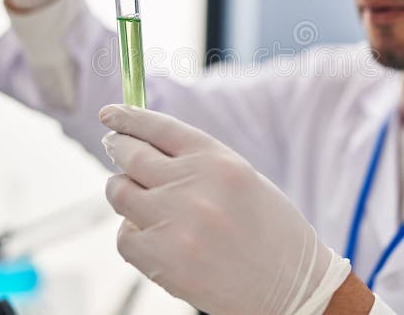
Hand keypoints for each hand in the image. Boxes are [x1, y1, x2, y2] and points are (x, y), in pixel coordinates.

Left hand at [99, 105, 350, 314]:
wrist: (292, 289)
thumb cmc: (272, 233)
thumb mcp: (243, 180)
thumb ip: (198, 163)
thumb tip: (149, 149)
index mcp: (218, 161)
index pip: (159, 127)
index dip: (129, 117)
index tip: (111, 114)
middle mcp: (192, 185)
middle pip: (132, 155)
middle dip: (119, 147)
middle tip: (114, 145)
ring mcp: (172, 222)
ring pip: (119, 192)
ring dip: (122, 190)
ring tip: (137, 196)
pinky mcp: (160, 258)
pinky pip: (124, 236)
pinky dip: (133, 234)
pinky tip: (153, 237)